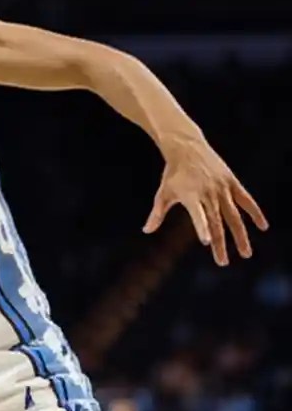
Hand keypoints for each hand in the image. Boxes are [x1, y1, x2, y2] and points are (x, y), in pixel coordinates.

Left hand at [144, 138, 267, 265]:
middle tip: (222, 263)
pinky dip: (255, 213)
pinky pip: (246, 200)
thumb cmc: (172, 174)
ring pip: (234, 216)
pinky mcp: (232, 182)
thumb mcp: (163, 193)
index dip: (202, 228)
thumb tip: (146, 230)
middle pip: (217, 222)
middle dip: (221, 244)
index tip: (207, 242)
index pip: (198, 215)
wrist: (187, 147)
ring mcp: (222, 188)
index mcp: (191, 196)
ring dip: (241, 236)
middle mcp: (208, 194)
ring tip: (246, 254)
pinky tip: (262, 227)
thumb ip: (157, 214)